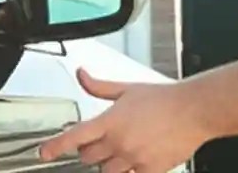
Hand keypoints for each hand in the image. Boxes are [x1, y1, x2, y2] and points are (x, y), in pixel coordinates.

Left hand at [39, 68, 210, 172]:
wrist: (193, 110)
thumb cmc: (163, 99)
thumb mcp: (126, 88)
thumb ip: (99, 86)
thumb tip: (81, 74)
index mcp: (110, 121)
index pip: (75, 137)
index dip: (55, 146)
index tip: (44, 152)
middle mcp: (119, 142)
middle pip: (88, 158)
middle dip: (88, 151)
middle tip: (96, 142)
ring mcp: (134, 158)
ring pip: (106, 172)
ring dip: (105, 163)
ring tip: (116, 150)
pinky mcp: (150, 170)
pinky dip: (126, 171)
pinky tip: (132, 161)